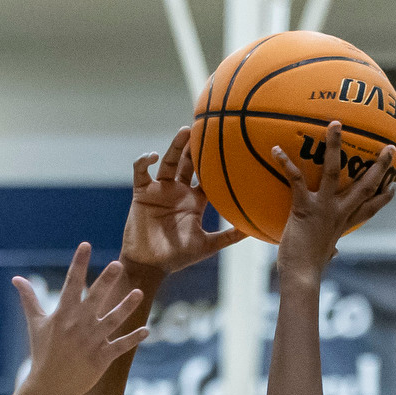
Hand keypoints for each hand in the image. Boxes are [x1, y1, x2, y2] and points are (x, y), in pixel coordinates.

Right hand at [12, 243, 150, 394]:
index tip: (85, 245)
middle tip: (118, 264)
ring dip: (126, 307)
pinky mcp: (101, 357)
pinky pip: (121, 346)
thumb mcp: (35, 324)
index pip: (71, 283)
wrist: (49, 387)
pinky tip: (146, 330)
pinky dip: (133, 338)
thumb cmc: (42, 353)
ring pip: (113, 320)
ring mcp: (91, 341)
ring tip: (139, 293)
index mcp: (63, 314)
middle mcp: (78, 325)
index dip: (79, 263)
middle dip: (106, 281)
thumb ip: (29, 299)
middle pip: (95, 298)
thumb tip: (16, 279)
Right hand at [122, 126, 245, 276]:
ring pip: (168, 162)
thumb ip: (229, 236)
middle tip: (206, 129)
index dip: (214, 162)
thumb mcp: (208, 245)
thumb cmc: (178, 257)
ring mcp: (159, 190)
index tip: (227, 146)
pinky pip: (141, 171)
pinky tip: (153, 155)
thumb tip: (254, 231)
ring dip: (175, 146)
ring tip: (185, 131)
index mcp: (194, 201)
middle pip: (188, 163)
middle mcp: (178, 191)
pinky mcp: (142, 193)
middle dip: (196, 147)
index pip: (206, 176)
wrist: (150, 265)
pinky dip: (144, 161)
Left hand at [270, 122, 395, 278]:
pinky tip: (276, 150)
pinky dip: (286, 163)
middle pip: (365, 186)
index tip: (394, 185)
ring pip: (333, 171)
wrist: (302, 276)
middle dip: (379, 166)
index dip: (384, 197)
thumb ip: (331, 250)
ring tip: (335, 124)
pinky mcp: (304, 207)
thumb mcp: (324, 257)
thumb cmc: (308, 269)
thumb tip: (335, 255)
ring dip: (334, 146)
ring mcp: (323, 208)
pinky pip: (296, 179)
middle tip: (390, 149)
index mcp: (344, 223)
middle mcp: (339, 212)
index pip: (370, 208)